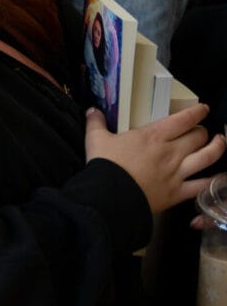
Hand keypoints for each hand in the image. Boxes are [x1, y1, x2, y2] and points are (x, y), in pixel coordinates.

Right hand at [85, 104, 223, 213]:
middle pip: (198, 136)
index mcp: (153, 136)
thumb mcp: (96, 140)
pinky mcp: (178, 192)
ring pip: (208, 156)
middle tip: (201, 130)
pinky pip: (203, 185)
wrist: (110, 195)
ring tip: (220, 142)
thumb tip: (92, 110)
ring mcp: (177, 172)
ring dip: (218, 147)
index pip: (184, 119)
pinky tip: (219, 176)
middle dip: (202, 131)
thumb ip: (96, 123)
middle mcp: (171, 151)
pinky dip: (214, 180)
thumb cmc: (105, 165)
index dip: (197, 112)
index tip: (203, 109)